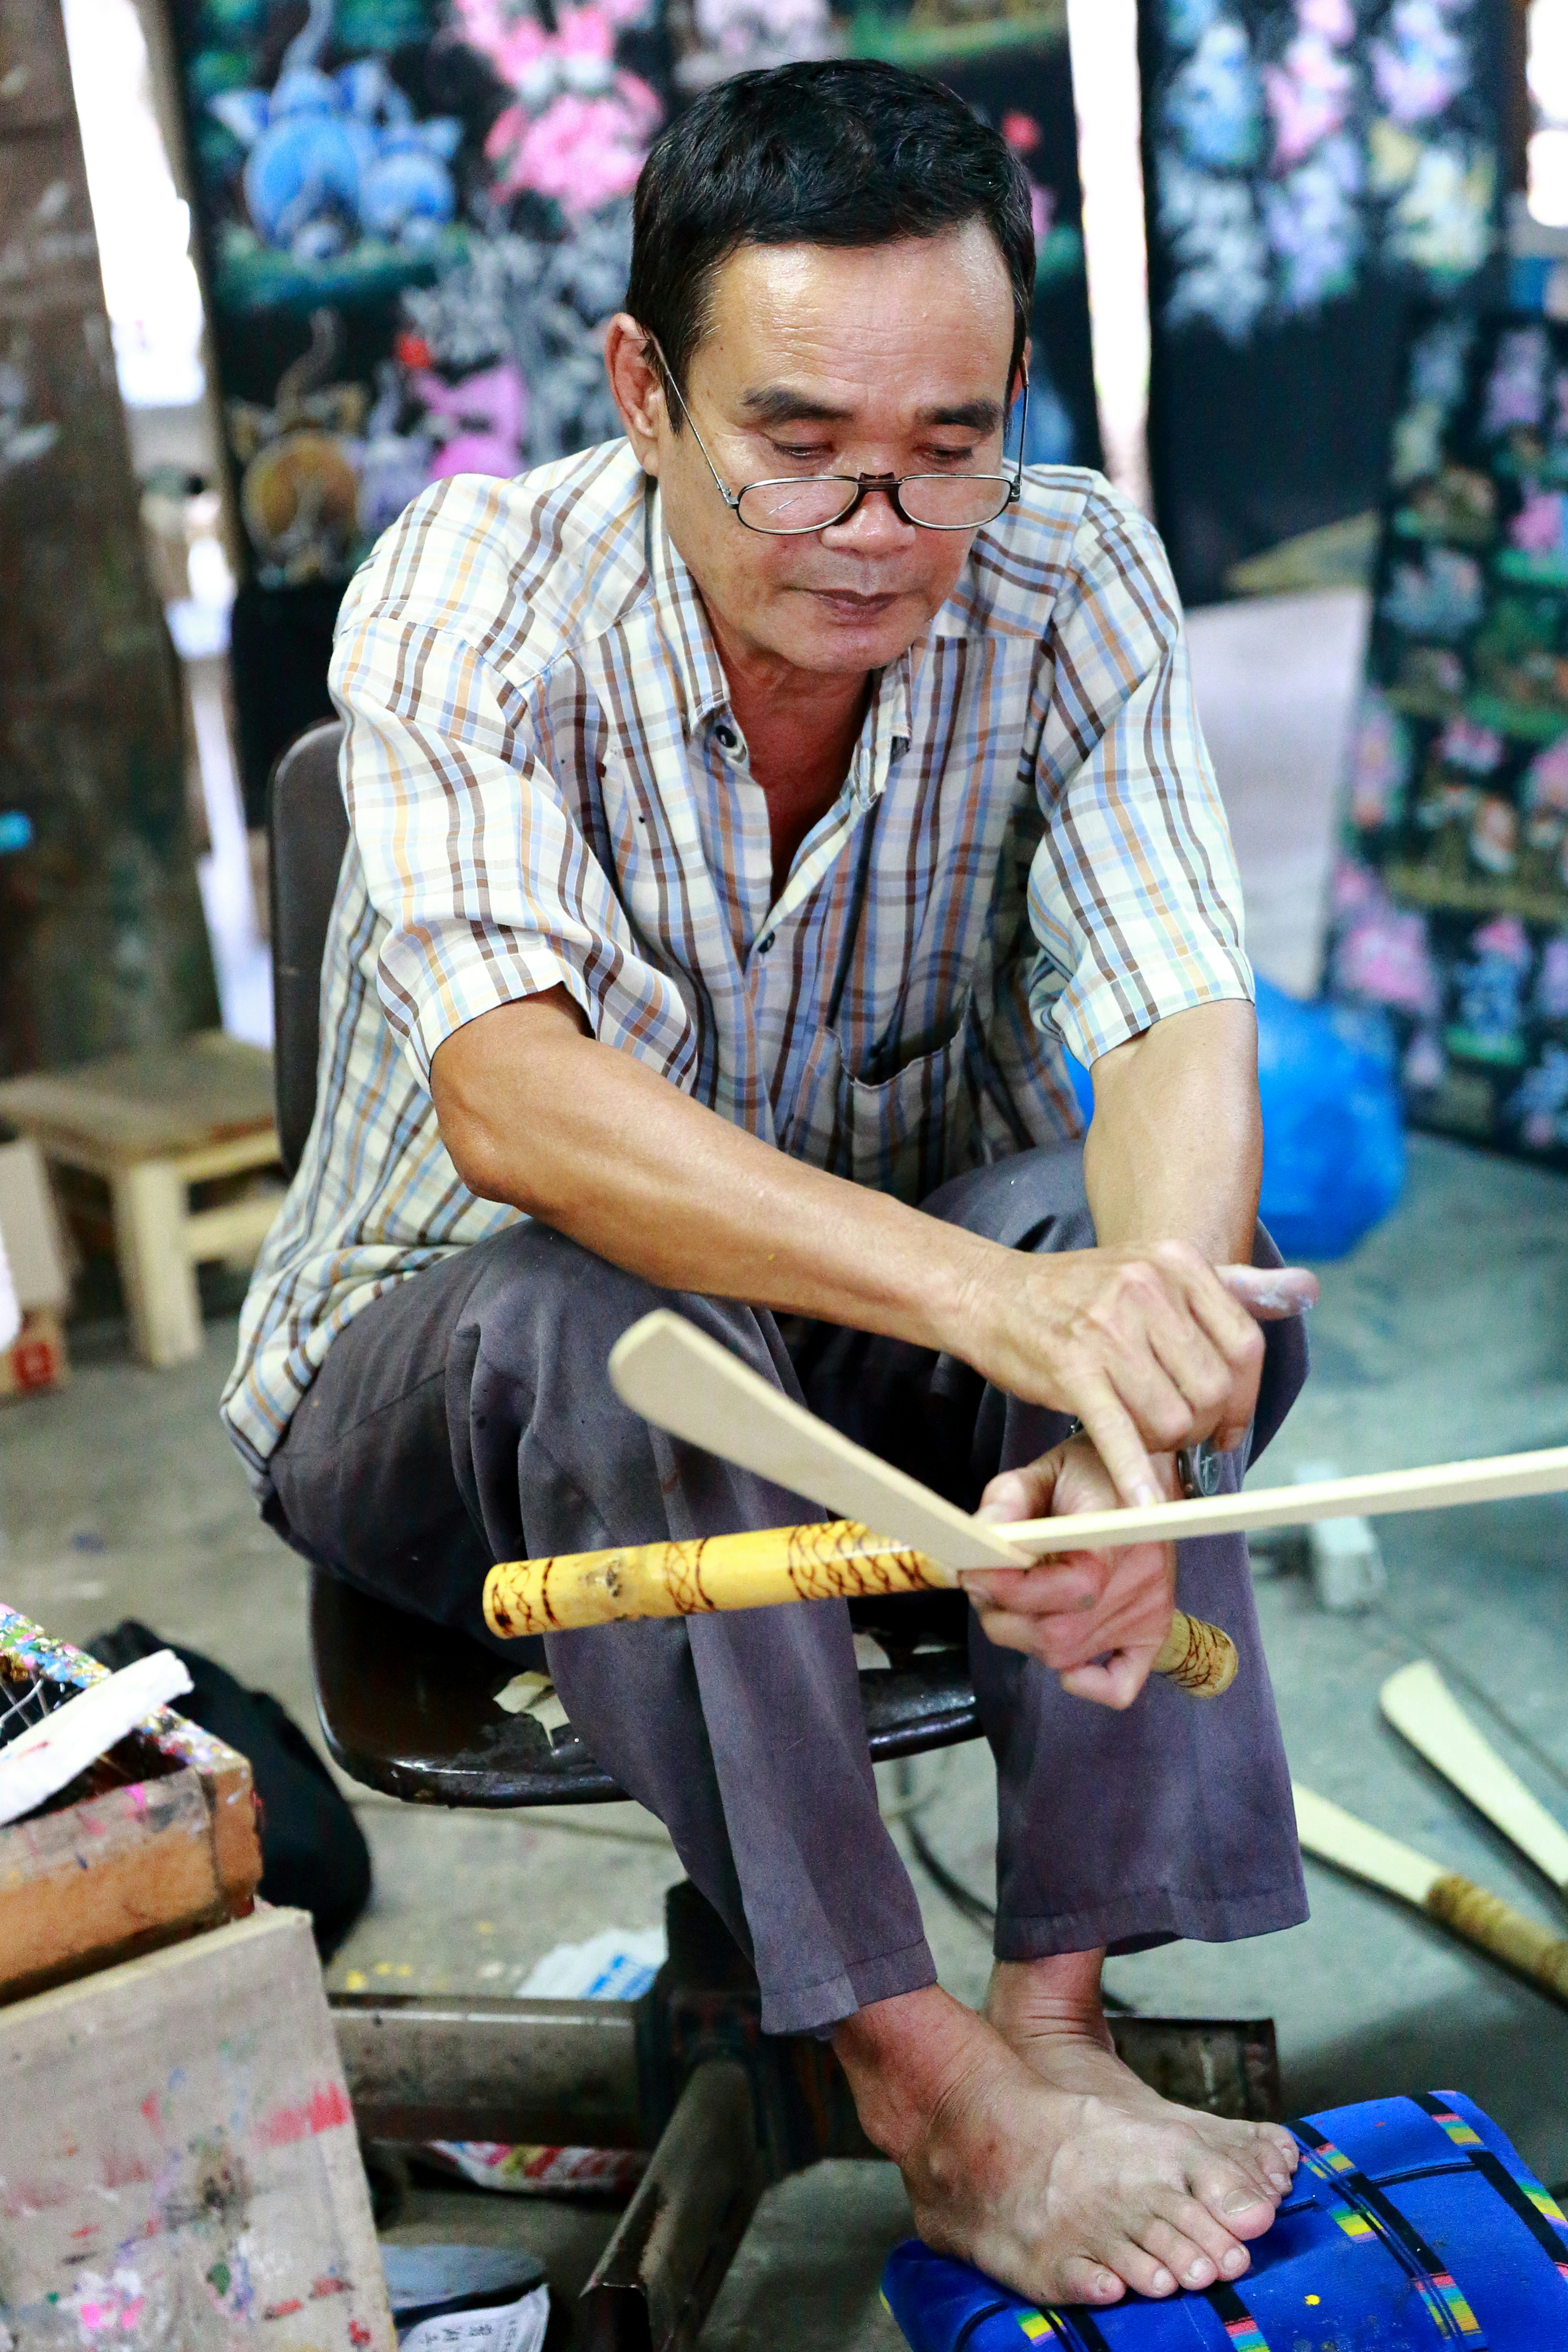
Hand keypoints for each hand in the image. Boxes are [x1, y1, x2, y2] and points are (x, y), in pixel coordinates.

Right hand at [958, 1241, 1315, 1509]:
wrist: (991, 1294)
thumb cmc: (1077, 1294)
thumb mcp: (1154, 1269)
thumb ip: (1231, 1286)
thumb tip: (1310, 1291)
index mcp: (1177, 1262)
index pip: (1245, 1344)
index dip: (1244, 1397)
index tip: (1227, 1425)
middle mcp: (1147, 1287)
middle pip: (1213, 1386)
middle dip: (1202, 1425)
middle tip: (1177, 1435)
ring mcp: (1108, 1326)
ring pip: (1173, 1417)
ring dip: (1164, 1443)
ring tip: (1142, 1436)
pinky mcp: (1072, 1367)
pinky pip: (1120, 1433)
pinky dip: (1134, 1474)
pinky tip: (1140, 1506)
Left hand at [964, 1436, 1181, 1708]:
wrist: (1140, 1474)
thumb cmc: (1087, 1473)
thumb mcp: (1040, 1471)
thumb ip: (1006, 1501)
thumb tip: (980, 1537)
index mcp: (1118, 1536)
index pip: (1068, 1589)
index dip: (1011, 1589)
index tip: (974, 1572)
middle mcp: (1141, 1582)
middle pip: (1059, 1634)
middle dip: (1002, 1617)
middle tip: (983, 1587)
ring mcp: (1150, 1612)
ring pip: (1068, 1655)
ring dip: (1025, 1637)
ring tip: (1012, 1600)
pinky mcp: (1153, 1631)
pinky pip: (1121, 1685)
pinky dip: (1087, 1683)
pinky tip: (1064, 1659)